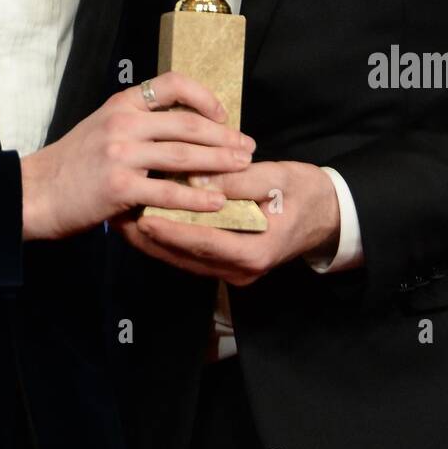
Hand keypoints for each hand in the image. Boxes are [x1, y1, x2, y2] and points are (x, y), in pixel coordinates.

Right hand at [20, 73, 255, 240]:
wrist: (35, 191)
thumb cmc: (72, 164)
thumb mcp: (102, 127)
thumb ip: (136, 124)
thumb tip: (181, 129)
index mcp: (121, 103)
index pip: (171, 84)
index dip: (203, 96)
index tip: (223, 114)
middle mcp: (123, 122)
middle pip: (187, 124)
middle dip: (224, 136)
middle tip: (247, 147)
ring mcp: (120, 154)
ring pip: (183, 156)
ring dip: (219, 164)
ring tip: (242, 170)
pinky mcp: (118, 187)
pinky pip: (167, 192)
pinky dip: (196, 198)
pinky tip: (216, 203)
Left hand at [116, 160, 340, 285]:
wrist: (328, 214)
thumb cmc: (304, 192)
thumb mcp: (274, 179)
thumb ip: (236, 181)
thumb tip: (199, 176)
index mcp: (256, 252)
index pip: (204, 241)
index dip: (172, 227)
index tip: (143, 214)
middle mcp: (242, 270)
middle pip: (186, 255)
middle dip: (151, 237)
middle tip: (119, 214)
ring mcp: (235, 271)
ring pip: (184, 258)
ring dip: (154, 240)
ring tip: (123, 218)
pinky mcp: (229, 264)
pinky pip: (191, 255)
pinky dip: (169, 239)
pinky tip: (148, 223)